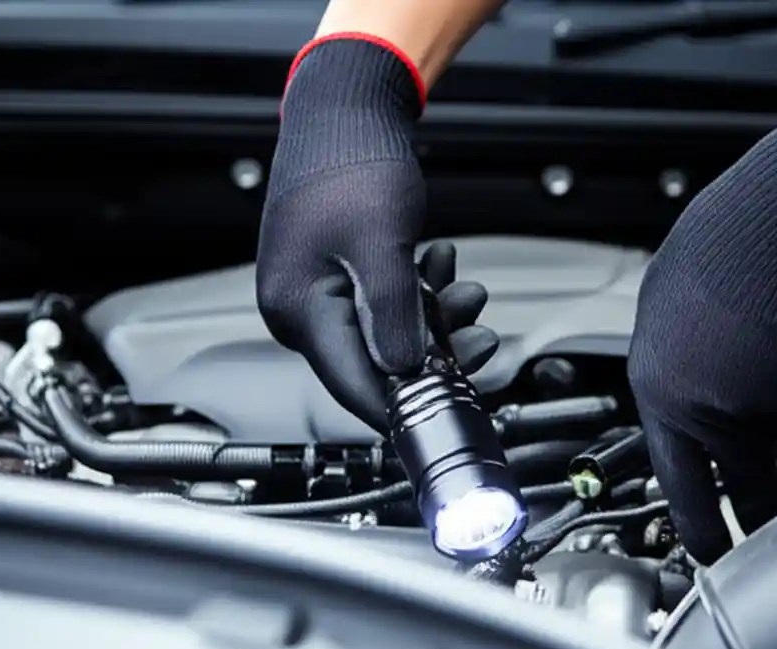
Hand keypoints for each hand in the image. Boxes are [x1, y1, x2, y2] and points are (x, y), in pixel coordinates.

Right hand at [257, 38, 494, 430]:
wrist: (345, 107)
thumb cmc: (351, 159)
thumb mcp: (382, 242)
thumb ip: (395, 314)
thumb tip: (407, 371)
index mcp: (297, 307)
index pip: (352, 384)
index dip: (403, 405)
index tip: (445, 414)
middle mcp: (298, 307)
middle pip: (374, 362)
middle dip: (432, 352)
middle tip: (479, 340)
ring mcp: (315, 291)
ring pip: (386, 334)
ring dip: (433, 319)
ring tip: (469, 295)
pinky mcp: (334, 276)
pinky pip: (383, 305)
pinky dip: (418, 296)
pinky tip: (441, 270)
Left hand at [627, 102, 776, 563]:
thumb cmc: (724, 247)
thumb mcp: (670, 310)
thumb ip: (677, 367)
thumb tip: (686, 391)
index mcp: (659, 390)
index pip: (672, 476)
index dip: (693, 515)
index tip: (705, 538)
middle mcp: (704, 410)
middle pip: (731, 488)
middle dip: (745, 519)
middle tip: (755, 537)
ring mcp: (761, 405)